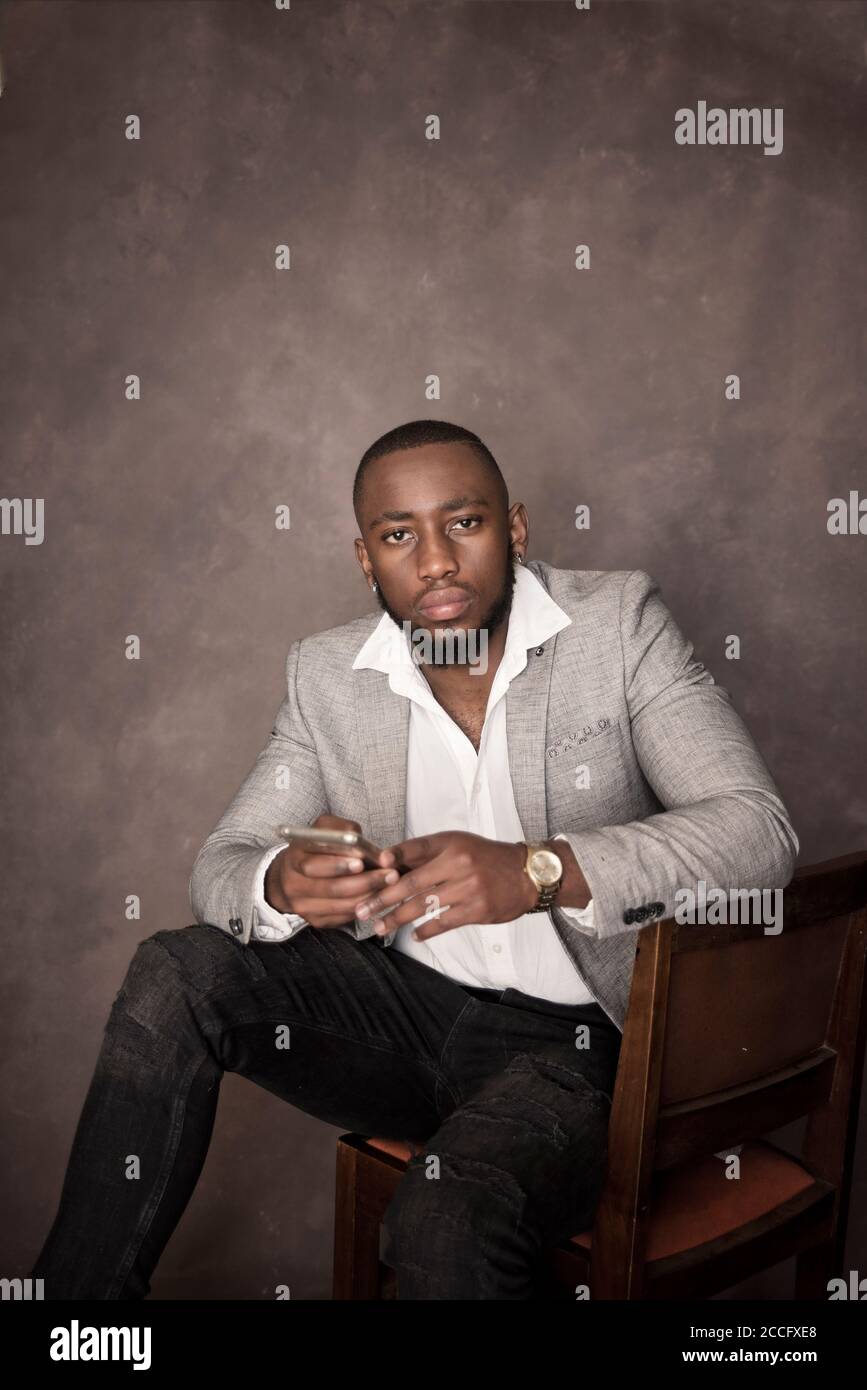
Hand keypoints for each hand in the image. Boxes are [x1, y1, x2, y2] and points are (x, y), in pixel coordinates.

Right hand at [265, 814, 399, 928]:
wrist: (290, 876)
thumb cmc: (313, 849)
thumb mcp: (322, 830)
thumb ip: (341, 829)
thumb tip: (359, 841)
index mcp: (294, 858)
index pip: (314, 864)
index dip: (339, 864)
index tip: (363, 861)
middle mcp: (294, 884)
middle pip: (331, 887)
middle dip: (364, 881)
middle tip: (389, 875)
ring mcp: (303, 906)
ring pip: (340, 905)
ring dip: (368, 896)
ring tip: (389, 885)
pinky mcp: (315, 920)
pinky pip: (342, 917)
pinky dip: (362, 907)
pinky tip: (377, 898)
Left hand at [353, 831, 537, 940]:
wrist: (527, 874)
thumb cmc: (486, 857)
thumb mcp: (459, 844)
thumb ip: (428, 852)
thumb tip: (391, 864)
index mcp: (451, 844)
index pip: (415, 849)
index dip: (393, 857)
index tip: (372, 868)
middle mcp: (458, 864)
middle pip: (412, 883)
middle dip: (383, 898)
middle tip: (362, 909)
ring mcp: (468, 889)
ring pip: (424, 906)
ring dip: (398, 919)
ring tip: (380, 927)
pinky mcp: (477, 910)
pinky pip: (444, 922)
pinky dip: (426, 930)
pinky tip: (413, 935)